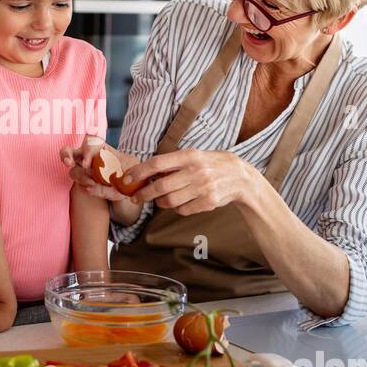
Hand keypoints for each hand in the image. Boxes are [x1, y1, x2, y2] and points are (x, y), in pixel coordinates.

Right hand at [59, 137, 128, 201]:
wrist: (132, 187)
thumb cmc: (129, 171)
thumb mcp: (128, 166)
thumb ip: (114, 168)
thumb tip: (100, 170)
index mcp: (99, 147)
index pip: (90, 140)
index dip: (88, 143)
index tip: (89, 146)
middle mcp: (87, 157)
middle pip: (69, 151)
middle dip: (66, 156)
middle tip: (69, 163)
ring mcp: (84, 171)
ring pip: (73, 171)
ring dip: (80, 177)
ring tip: (92, 183)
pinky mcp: (84, 184)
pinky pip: (79, 186)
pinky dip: (85, 187)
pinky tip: (92, 188)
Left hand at [125, 149, 255, 215]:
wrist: (240, 177)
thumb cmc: (211, 164)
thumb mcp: (194, 156)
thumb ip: (172, 163)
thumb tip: (145, 172)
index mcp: (189, 155)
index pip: (157, 164)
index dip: (139, 172)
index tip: (126, 179)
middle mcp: (196, 171)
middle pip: (160, 187)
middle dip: (143, 194)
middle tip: (135, 197)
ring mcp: (203, 188)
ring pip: (170, 201)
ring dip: (161, 202)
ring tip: (162, 199)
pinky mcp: (208, 202)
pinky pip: (183, 210)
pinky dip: (177, 208)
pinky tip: (181, 202)